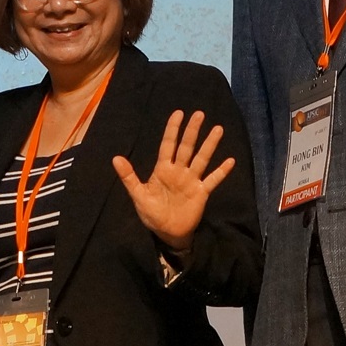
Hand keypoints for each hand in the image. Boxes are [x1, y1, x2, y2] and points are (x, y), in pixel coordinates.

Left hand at [113, 110, 234, 252]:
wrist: (167, 233)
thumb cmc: (152, 213)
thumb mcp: (138, 195)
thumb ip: (128, 176)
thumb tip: (115, 158)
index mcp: (163, 170)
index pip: (168, 145)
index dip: (173, 129)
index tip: (178, 113)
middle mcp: (179, 171)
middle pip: (187, 147)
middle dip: (192, 131)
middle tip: (199, 113)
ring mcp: (191, 180)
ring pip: (202, 159)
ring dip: (209, 145)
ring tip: (218, 129)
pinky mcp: (201, 192)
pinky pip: (213, 180)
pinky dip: (221, 171)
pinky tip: (230, 161)